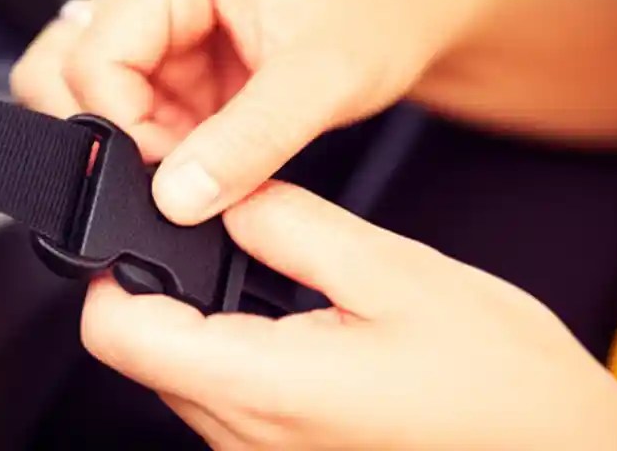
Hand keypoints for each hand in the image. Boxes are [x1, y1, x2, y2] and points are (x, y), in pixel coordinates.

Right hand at [11, 0, 491, 223]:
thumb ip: (244, 143)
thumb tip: (174, 198)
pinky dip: (164, 147)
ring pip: (98, 96)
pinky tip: (210, 154)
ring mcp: (164, 21)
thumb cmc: (381, 14)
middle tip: (172, 169)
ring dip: (139, 141)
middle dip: (112, 132)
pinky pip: (138, 111)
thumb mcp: (320, 82)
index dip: (121, 127)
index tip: (168, 176)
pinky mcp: (178, 58)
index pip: (94, 54)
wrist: (420, 14)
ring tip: (200, 159)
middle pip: (73, 68)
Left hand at [81, 182, 616, 449]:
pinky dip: (233, 354)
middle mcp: (247, 439)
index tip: (142, 221)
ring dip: (197, 320)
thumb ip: (292, 224)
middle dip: (158, 286)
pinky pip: (225, 403)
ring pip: (179, 379)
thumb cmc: (506, 390)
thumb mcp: (396, 273)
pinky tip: (290, 325)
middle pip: (140, 355)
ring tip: (262, 276)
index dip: (110, 268)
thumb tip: (226, 190)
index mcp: (263, 388)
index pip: (115, 332)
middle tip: (211, 233)